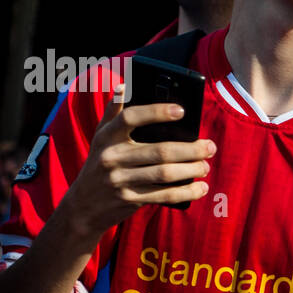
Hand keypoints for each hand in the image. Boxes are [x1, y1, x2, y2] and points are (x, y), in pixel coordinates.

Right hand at [64, 89, 215, 241]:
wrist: (83, 207)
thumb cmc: (99, 165)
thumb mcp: (100, 138)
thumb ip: (113, 113)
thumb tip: (125, 86)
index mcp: (106, 136)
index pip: (130, 118)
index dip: (156, 112)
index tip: (181, 111)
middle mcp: (112, 157)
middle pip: (159, 151)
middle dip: (191, 149)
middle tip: (210, 146)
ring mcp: (121, 180)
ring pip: (165, 173)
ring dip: (192, 169)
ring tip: (206, 166)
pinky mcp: (130, 200)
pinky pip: (165, 195)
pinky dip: (187, 192)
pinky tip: (201, 187)